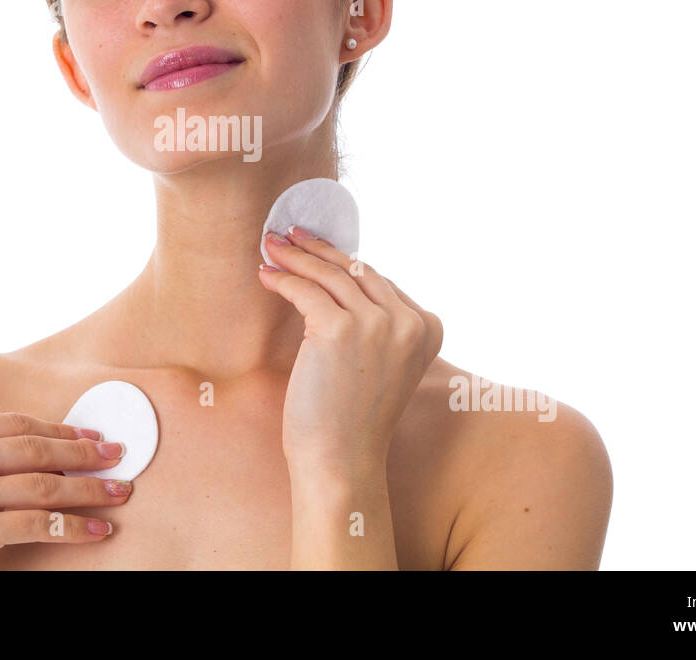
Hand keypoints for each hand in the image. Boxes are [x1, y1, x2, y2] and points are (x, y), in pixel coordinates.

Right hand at [0, 412, 131, 569]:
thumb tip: (46, 446)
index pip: (18, 424)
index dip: (62, 430)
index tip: (92, 436)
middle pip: (37, 450)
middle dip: (85, 455)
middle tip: (118, 458)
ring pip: (44, 486)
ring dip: (90, 490)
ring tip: (119, 493)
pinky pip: (38, 524)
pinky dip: (75, 528)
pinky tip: (97, 529)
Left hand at [258, 227, 442, 474]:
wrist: (342, 461)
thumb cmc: (354, 418)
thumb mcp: (383, 363)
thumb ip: (379, 325)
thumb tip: (341, 278)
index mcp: (428, 329)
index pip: (381, 281)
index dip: (346, 262)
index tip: (320, 248)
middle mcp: (408, 322)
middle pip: (356, 270)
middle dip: (319, 248)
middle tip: (290, 234)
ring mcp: (376, 324)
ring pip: (329, 275)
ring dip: (295, 256)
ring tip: (271, 247)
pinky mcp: (339, 329)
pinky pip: (305, 291)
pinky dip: (282, 279)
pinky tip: (267, 275)